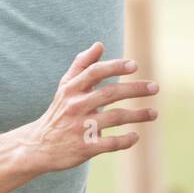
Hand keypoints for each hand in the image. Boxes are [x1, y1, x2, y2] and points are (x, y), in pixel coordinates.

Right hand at [20, 41, 159, 173]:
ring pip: (115, 118)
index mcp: (70, 90)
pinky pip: (111, 143)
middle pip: (109, 94)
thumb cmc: (58, 113)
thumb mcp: (65, 89)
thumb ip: (81, 66)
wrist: (38, 147)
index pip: (93, 73)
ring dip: (138, 114)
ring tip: (154, 113)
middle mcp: (75, 107)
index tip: (134, 65)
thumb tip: (99, 44)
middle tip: (155, 87)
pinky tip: (135, 136)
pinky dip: (126, 139)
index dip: (115, 67)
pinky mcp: (85, 148)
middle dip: (135, 89)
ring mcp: (80, 128)